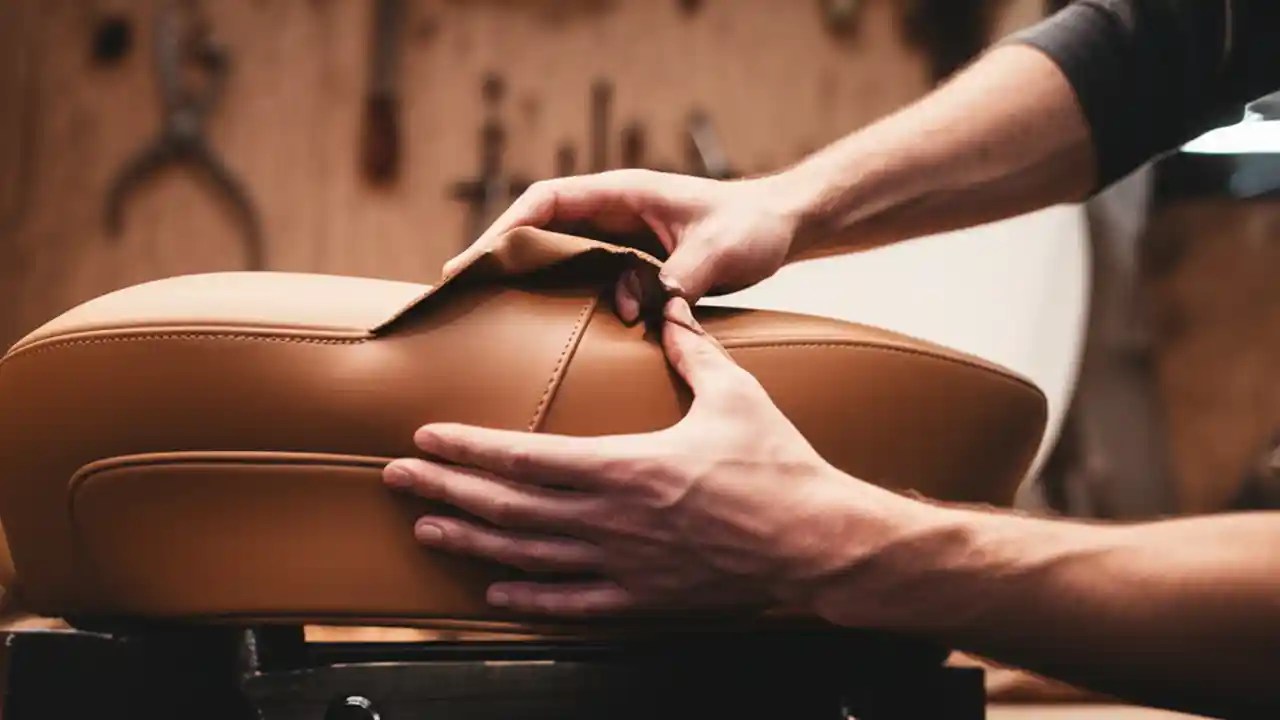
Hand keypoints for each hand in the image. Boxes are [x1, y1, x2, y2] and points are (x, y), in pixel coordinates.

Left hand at [383, 297, 917, 617]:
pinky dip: (528, 596)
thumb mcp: (735, 396)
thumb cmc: (779, 467)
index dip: (470, 445)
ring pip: (527, 555)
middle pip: (509, 507)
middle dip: (447, 487)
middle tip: (396, 476)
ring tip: (425, 525)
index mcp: (629, 465)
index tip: (429, 434)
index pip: (526, 456)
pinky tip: (493, 590)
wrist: (819, 543)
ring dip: (469, 540)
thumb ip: (692, 351)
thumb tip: (670, 305)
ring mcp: (625, 565)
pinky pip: (572, 603)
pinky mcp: (645, 599)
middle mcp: (614, 519)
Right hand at [442, 170, 804, 323]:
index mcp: (624, 193)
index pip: (547, 202)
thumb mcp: (719, 252)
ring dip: (526, 276)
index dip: (506, 228)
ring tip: (484, 310)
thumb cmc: (751, 228)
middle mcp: (614, 211)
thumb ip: (679, 278)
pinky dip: (561, 294)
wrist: (781, 226)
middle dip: (500, 254)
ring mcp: (621, 235)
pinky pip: (585, 274)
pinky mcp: (633, 260)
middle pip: (539, 227)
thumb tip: (637, 309)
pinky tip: (542, 324)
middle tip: (458, 289)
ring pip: (558, 252)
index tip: (476, 259)